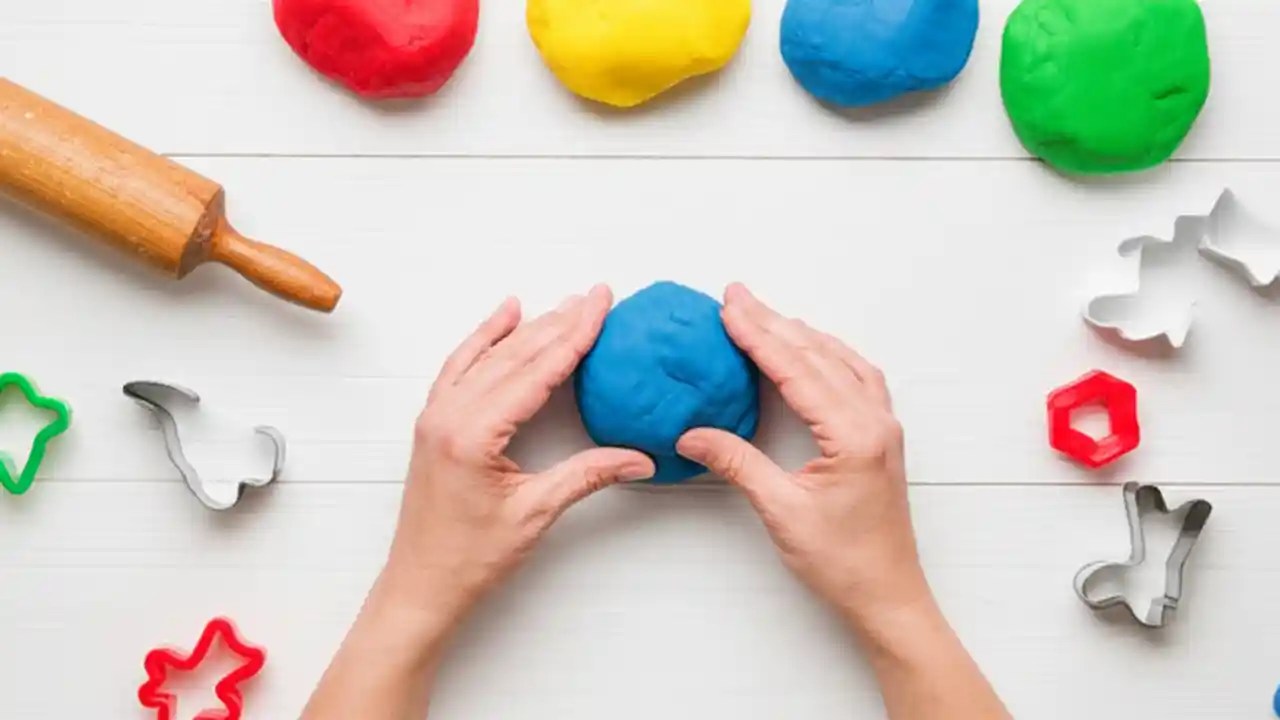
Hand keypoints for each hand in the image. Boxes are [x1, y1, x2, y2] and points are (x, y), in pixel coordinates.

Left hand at [380, 285, 655, 630]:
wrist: (421, 586)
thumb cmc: (468, 558)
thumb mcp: (536, 513)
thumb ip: (587, 475)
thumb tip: (637, 458)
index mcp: (473, 433)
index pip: (536, 371)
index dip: (575, 335)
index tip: (600, 305)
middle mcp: (449, 415)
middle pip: (514, 355)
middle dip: (559, 323)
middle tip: (594, 296)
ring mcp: (437, 416)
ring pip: (488, 355)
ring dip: (528, 327)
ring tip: (562, 304)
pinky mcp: (434, 423)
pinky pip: (461, 366)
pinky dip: (484, 338)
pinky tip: (504, 317)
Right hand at [677, 284, 928, 632]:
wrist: (887, 595)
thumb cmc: (844, 562)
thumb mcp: (781, 511)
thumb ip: (737, 464)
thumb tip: (693, 434)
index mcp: (854, 435)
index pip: (797, 370)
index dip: (758, 336)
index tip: (728, 309)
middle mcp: (875, 422)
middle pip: (819, 355)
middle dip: (774, 323)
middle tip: (736, 295)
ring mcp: (883, 428)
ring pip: (841, 361)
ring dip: (801, 334)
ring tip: (765, 315)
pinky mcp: (880, 438)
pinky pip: (857, 378)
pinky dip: (828, 355)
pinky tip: (811, 351)